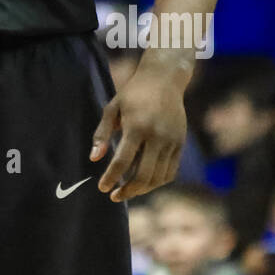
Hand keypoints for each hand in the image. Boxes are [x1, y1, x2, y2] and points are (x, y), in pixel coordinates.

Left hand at [90, 62, 186, 201]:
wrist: (164, 79)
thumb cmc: (133, 93)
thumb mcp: (112, 108)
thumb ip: (102, 133)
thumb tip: (94, 158)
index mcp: (137, 126)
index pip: (122, 161)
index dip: (111, 177)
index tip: (102, 187)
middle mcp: (156, 136)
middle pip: (143, 175)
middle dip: (127, 190)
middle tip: (115, 196)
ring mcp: (171, 141)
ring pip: (158, 177)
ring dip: (142, 189)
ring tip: (128, 190)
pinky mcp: (180, 144)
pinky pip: (170, 172)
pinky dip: (157, 182)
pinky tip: (145, 182)